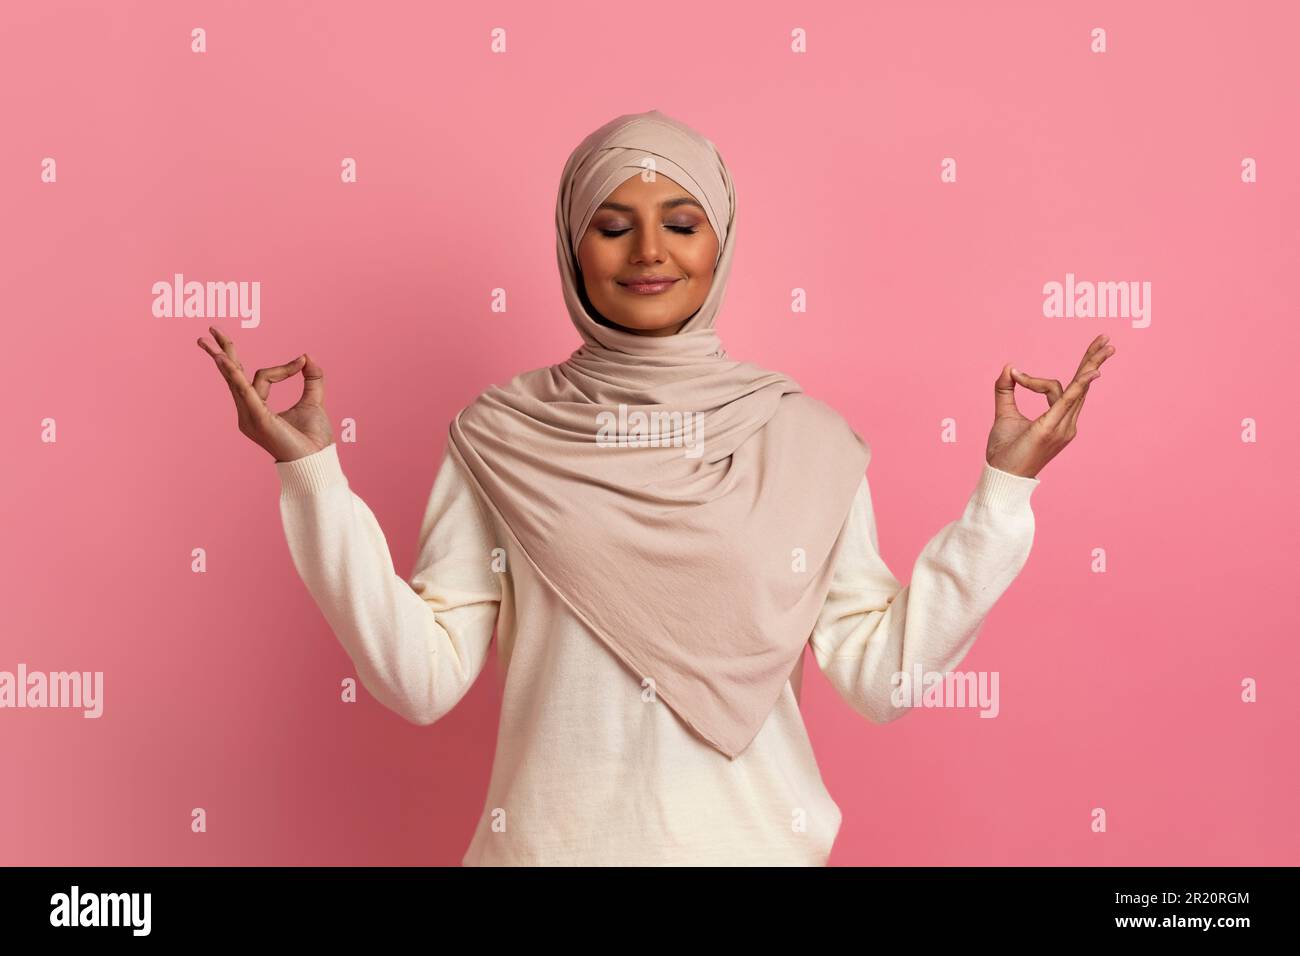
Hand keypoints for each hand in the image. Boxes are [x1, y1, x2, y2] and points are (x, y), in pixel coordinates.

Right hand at [196, 325, 333, 462]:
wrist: (317, 461)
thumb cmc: (313, 438)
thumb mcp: (314, 401)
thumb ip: (312, 378)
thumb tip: (307, 356)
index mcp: (257, 407)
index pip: (260, 376)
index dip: (283, 367)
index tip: (302, 361)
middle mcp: (248, 411)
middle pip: (232, 375)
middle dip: (223, 351)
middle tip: (211, 329)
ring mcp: (249, 416)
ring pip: (237, 380)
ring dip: (224, 358)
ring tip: (210, 339)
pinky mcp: (258, 419)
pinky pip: (244, 392)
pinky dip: (235, 375)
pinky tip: (224, 361)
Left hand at [985, 334, 1115, 478]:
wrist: (1001, 477)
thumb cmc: (1004, 452)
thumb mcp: (1003, 414)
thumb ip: (1005, 390)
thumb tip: (1009, 366)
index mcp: (1058, 419)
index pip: (1059, 388)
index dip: (1034, 378)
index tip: (1014, 375)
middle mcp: (1067, 422)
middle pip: (1082, 384)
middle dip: (1092, 360)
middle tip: (1106, 339)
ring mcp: (1063, 426)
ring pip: (1077, 388)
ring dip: (1089, 364)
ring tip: (1104, 344)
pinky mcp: (1051, 429)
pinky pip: (1068, 402)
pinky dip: (1080, 386)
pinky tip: (1092, 372)